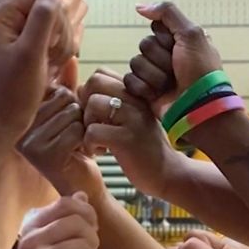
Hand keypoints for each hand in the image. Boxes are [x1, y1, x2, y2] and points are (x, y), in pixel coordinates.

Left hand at [0, 0, 70, 136]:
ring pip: (58, 15)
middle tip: (50, 58)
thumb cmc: (12, 92)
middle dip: (61, 30)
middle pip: (52, 0)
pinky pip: (55, 29)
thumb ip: (43, 17)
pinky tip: (53, 63)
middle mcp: (6, 11)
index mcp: (0, 10)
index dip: (59, 14)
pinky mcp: (27, 36)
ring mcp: (17, 24)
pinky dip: (60, 46)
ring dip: (63, 40)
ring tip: (50, 63)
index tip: (52, 46)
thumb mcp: (30, 54)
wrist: (1, 119)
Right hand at [14, 193, 99, 248]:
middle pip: (78, 221)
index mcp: (30, 226)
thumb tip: (81, 195)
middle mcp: (30, 239)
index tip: (88, 231)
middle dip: (91, 238)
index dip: (87, 213)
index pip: (66, 203)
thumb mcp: (51, 247)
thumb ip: (65, 220)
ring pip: (84, 244)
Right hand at [19, 86, 104, 197]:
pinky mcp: (42, 155)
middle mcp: (19, 127)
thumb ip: (67, 85)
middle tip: (75, 136)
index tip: (68, 123)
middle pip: (64, 99)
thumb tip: (69, 56)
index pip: (55, 89)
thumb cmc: (75, 147)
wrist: (82, 184)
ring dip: (83, 129)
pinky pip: (75, 131)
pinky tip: (80, 153)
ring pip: (71, 114)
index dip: (71, 103)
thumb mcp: (70, 112)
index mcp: (21, 114)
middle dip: (79, 116)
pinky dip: (85, 141)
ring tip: (77, 144)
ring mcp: (28, 142)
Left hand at [80, 68, 189, 197]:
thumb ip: (111, 101)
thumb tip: (80, 90)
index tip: (96, 115)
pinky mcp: (127, 140)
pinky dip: (89, 144)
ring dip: (86, 125)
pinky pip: (92, 131)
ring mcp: (133, 118)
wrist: (168, 173)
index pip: (101, 74)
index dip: (90, 92)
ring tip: (98, 141)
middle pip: (94, 82)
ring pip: (92, 104)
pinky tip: (101, 152)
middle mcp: (136, 100)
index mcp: (136, 93)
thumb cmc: (145, 148)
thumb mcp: (132, 118)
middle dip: (85, 104)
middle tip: (93, 125)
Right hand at [128, 2, 223, 117]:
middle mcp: (167, 56)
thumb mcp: (191, 34)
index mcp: (179, 41)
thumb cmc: (200, 71)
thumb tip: (139, 6)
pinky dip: (143, 88)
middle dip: (160, 58)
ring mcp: (155, 75)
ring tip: (169, 85)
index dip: (165, 38)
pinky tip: (156, 95)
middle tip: (175, 71)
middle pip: (145, 44)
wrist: (198, 108)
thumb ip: (167, 13)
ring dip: (154, 75)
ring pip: (136, 62)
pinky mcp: (145, 92)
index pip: (156, 27)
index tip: (178, 48)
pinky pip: (130, 80)